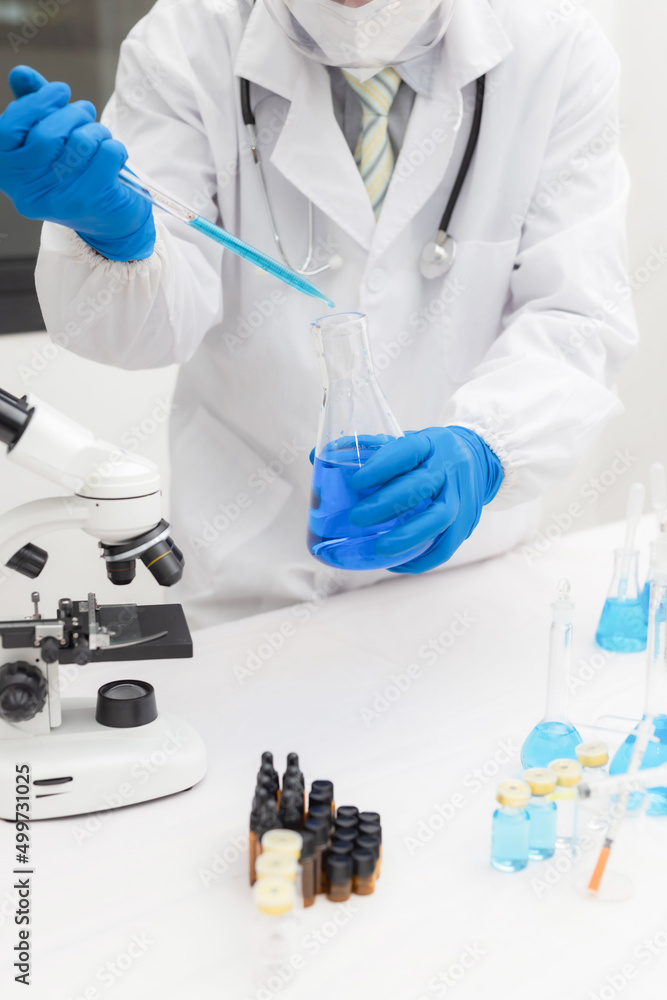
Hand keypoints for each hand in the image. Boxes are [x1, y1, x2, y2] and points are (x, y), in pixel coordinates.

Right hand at [0, 66, 154, 260]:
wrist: (110, 219)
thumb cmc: (75, 173)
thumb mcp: (48, 138)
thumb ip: (32, 106)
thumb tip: (21, 74)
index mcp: (7, 173)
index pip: (7, 129)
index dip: (36, 104)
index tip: (61, 91)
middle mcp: (27, 191)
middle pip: (47, 134)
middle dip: (73, 114)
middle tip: (86, 114)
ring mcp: (58, 199)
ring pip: (81, 142)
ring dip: (97, 131)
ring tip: (99, 138)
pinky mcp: (90, 203)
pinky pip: (107, 154)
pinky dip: (116, 148)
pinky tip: (113, 159)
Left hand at [347, 425, 502, 572]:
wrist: (479, 461)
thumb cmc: (431, 455)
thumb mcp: (407, 443)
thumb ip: (368, 450)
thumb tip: (317, 457)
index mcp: (430, 444)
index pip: (408, 451)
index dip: (381, 467)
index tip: (355, 482)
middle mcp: (449, 468)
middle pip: (422, 486)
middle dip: (387, 504)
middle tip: (357, 517)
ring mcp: (462, 496)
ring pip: (439, 518)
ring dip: (408, 536)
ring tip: (379, 548)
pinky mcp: (467, 521)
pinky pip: (447, 546)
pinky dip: (422, 558)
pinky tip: (398, 563)